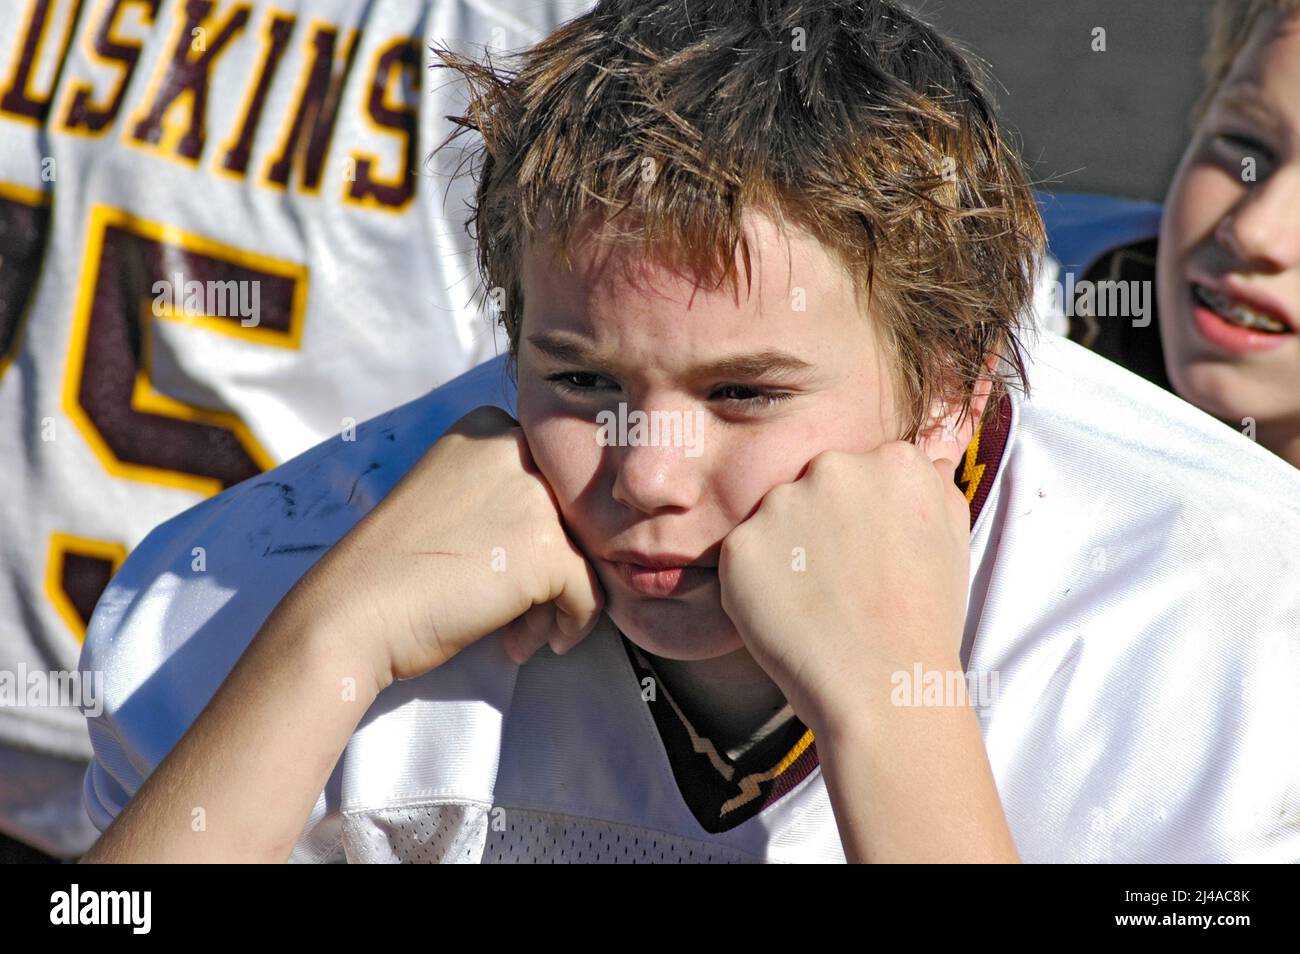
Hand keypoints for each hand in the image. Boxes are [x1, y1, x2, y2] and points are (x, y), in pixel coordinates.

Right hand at [287, 405, 605, 685]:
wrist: (354, 611)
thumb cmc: (395, 567)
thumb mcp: (453, 498)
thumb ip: (507, 494)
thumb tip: (574, 532)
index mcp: (488, 426)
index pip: (552, 478)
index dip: (538, 531)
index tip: (503, 569)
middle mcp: (516, 447)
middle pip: (573, 514)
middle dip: (552, 568)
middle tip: (514, 611)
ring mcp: (535, 497)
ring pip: (585, 554)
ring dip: (555, 601)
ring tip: (513, 632)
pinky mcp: (548, 549)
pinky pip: (590, 594)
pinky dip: (568, 626)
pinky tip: (520, 645)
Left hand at [716, 441, 970, 733]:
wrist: (882, 688)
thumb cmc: (926, 622)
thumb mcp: (953, 540)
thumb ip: (935, 488)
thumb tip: (927, 457)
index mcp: (893, 462)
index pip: (863, 472)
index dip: (865, 520)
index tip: (873, 558)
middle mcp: (835, 467)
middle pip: (814, 485)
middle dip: (820, 525)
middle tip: (840, 582)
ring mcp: (781, 504)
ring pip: (774, 518)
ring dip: (785, 551)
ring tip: (815, 603)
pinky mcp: (740, 543)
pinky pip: (743, 555)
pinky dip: (756, 583)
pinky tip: (788, 615)